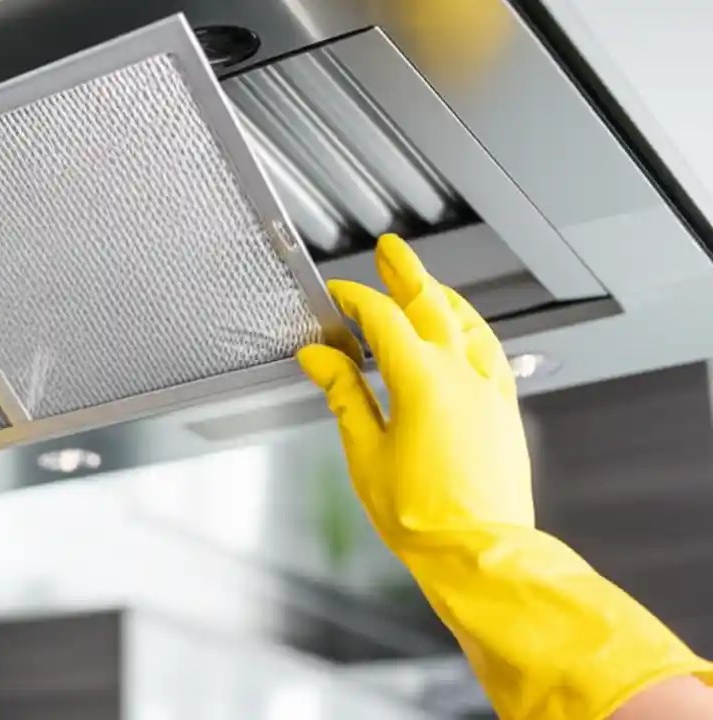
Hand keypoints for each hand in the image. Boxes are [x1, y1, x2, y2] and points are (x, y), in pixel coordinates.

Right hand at [299, 235, 711, 719]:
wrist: (480, 554)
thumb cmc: (422, 517)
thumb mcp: (365, 453)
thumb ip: (343, 395)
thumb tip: (318, 358)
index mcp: (421, 382)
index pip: (383, 319)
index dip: (356, 298)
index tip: (337, 293)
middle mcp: (461, 375)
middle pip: (432, 303)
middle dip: (407, 272)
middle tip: (390, 250)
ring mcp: (489, 389)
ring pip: (468, 322)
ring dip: (442, 295)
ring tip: (424, 283)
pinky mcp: (504, 409)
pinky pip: (490, 351)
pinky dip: (471, 328)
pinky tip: (464, 332)